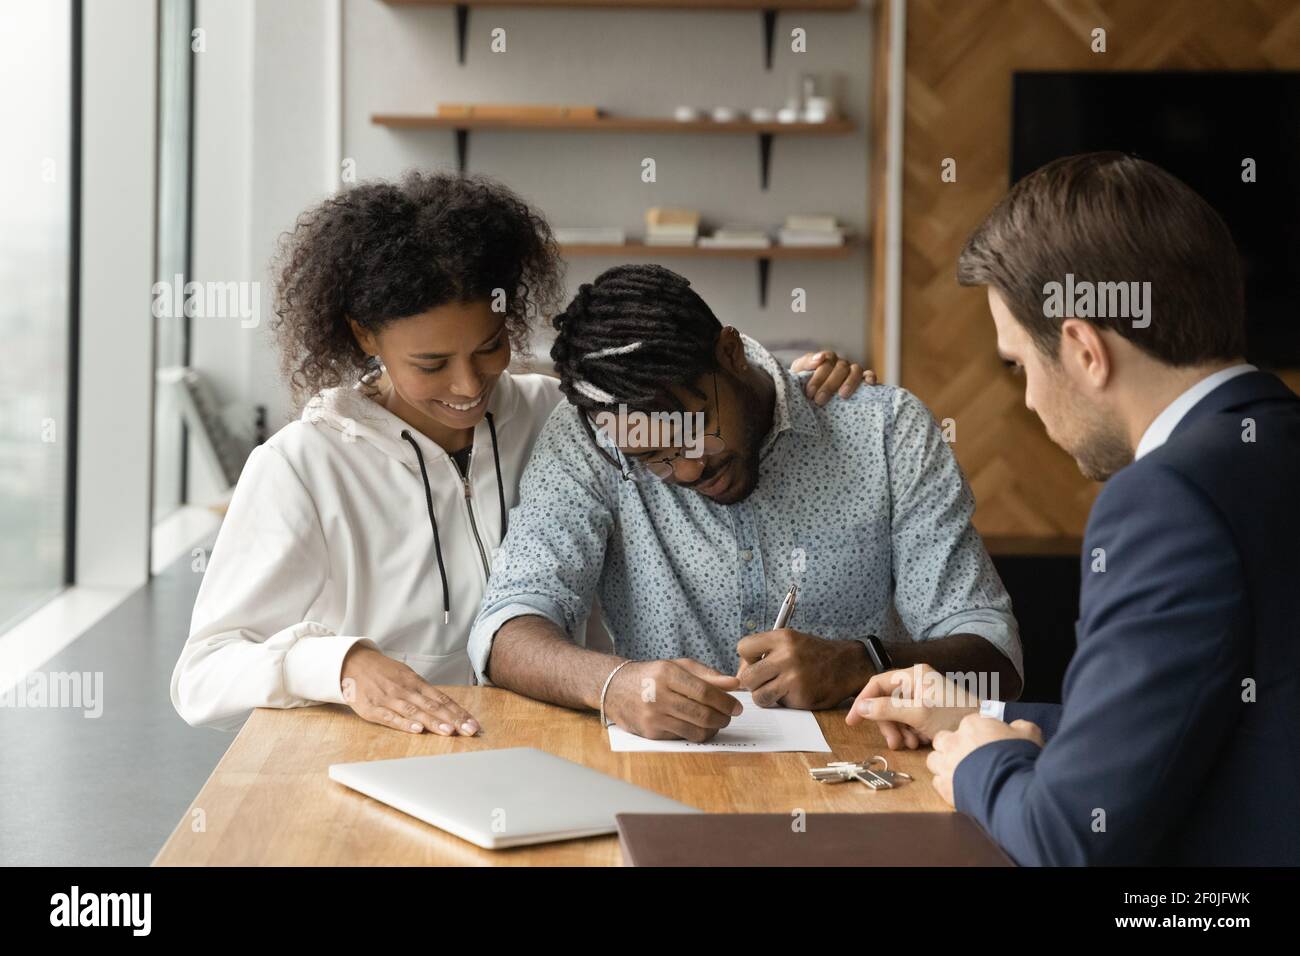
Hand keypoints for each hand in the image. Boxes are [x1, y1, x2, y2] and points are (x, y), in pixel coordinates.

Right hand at [340, 644, 479, 735]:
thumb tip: (447, 706)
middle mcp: (406, 690)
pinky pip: (390, 717)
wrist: (353, 663)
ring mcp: (389, 699)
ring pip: (415, 712)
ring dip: (433, 722)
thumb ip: (424, 692)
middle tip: (469, 730)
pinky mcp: (373, 709)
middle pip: (433, 706)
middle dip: (453, 719)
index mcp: (416, 682)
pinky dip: (404, 724)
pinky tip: (416, 730)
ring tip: (449, 731)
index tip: (473, 723)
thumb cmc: (383, 672)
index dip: (459, 712)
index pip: (442, 699)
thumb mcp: (406, 676)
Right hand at [604, 658, 741, 741]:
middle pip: (702, 714)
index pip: (704, 692)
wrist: (615, 688)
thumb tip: (734, 684)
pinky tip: (700, 726)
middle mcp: (658, 696)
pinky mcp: (650, 733)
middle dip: (723, 717)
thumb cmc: (652, 675)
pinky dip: (697, 733)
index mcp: (666, 674)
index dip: (726, 702)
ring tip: (717, 721)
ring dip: (713, 729)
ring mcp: (653, 717)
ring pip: (695, 730)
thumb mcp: (677, 666)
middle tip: (730, 716)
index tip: (738, 707)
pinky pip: (683, 737)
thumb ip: (707, 674)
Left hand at [735, 629, 869, 709]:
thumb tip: (738, 675)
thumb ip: (765, 652)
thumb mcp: (791, 641)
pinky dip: (783, 702)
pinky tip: (795, 694)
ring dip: (764, 696)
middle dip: (752, 682)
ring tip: (777, 690)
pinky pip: (778, 705)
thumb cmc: (813, 654)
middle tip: (765, 681)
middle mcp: (787, 656)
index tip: (756, 663)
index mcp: (782, 637)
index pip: (743, 648)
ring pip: (758, 696)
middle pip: (746, 677)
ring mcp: (794, 678)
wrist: (848, 665)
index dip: (746, 659)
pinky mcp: (801, 697)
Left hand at [791, 350, 876, 404]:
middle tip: (819, 400)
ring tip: (842, 396)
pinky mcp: (862, 380)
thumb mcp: (799, 372)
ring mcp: (852, 371)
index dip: (819, 375)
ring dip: (850, 382)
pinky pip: (869, 375)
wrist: (810, 396)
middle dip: (829, 384)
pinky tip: (869, 384)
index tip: (810, 391)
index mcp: (826, 359)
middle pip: (840, 367)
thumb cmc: (804, 383)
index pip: (826, 360)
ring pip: (855, 370)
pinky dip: (870, 377)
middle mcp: (840, 363)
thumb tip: (818, 358)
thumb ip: (805, 363)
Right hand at [845, 662, 978, 749]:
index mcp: (913, 675)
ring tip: (912, 744)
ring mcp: (923, 697)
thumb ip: (886, 709)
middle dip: (888, 724)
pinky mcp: (929, 711)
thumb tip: (860, 707)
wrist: (983, 729)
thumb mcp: (917, 714)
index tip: (852, 720)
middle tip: (895, 742)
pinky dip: (910, 734)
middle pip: (886, 703)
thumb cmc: (955, 716)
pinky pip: (909, 722)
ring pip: (897, 715)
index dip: (863, 701)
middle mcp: (916, 683)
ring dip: (900, 732)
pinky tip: (921, 742)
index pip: (878, 684)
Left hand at [927, 713, 1044, 805]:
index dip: (978, 734)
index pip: (969, 724)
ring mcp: (947, 765)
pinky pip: (937, 782)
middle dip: (952, 746)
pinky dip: (946, 784)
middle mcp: (954, 742)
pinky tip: (959, 787)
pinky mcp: (945, 787)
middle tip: (968, 756)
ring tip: (959, 772)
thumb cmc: (1020, 759)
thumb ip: (1020, 727)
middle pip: (943, 739)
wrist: (1012, 790)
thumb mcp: (1029, 734)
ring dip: (943, 764)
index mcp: (972, 725)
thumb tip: (1017, 728)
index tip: (987, 743)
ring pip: (934, 760)